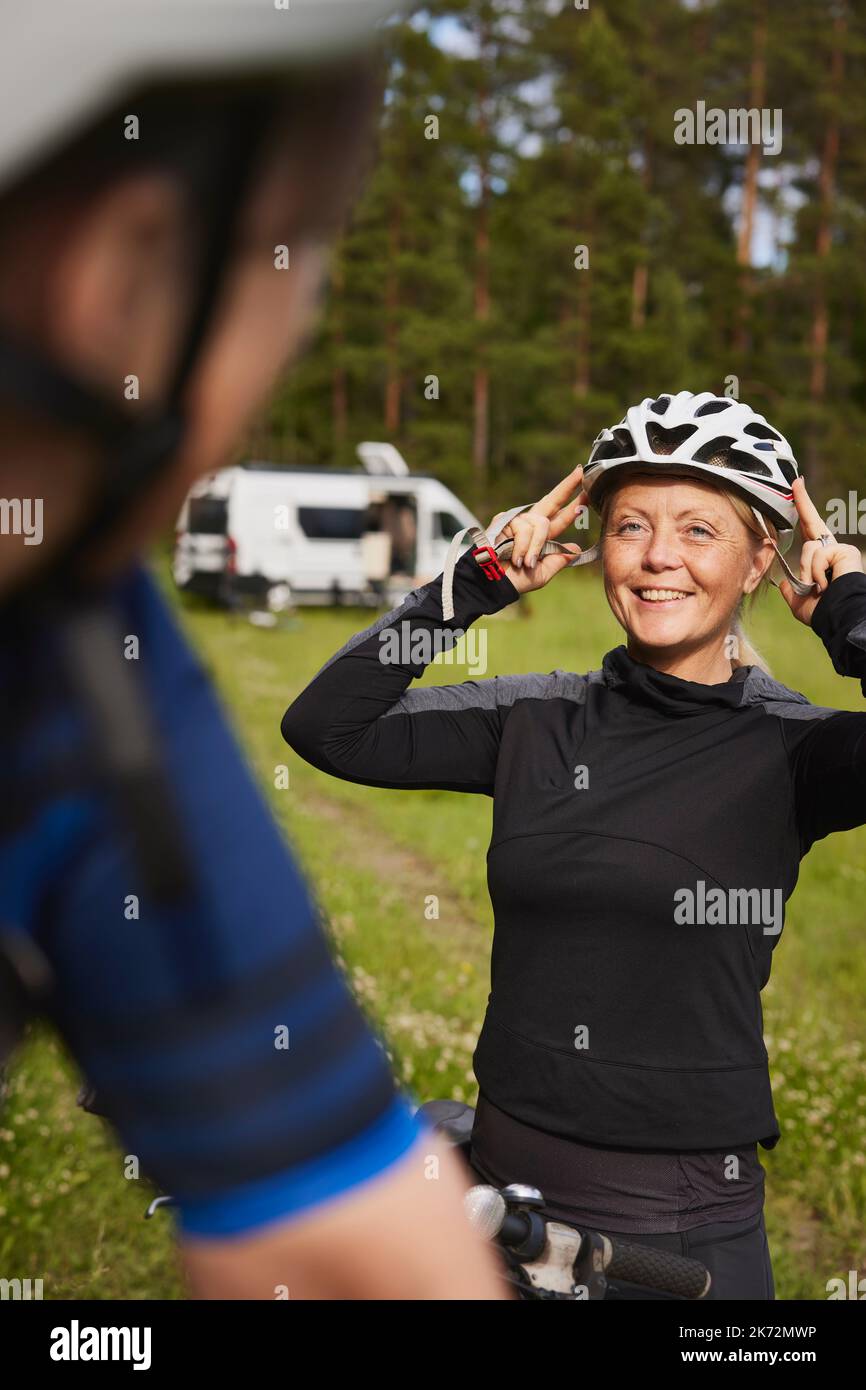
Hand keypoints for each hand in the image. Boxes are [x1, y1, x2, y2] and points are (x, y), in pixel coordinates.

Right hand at [496, 464, 587, 597]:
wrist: (494, 584)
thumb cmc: (516, 580)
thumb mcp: (544, 573)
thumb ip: (559, 560)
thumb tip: (577, 548)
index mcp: (542, 537)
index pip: (561, 518)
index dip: (574, 506)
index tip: (588, 493)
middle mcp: (531, 525)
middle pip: (552, 501)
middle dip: (567, 486)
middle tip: (580, 471)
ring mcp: (518, 521)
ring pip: (540, 524)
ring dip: (535, 547)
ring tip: (526, 563)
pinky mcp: (505, 520)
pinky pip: (524, 528)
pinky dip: (522, 545)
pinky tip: (516, 558)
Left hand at [778, 478, 863, 624]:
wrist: (837, 619)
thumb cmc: (822, 612)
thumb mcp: (798, 601)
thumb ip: (790, 589)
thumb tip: (782, 584)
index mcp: (820, 559)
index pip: (808, 529)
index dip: (803, 507)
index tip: (796, 485)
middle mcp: (831, 549)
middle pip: (809, 534)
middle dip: (804, 519)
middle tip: (801, 508)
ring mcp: (839, 549)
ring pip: (808, 549)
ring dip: (808, 573)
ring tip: (819, 588)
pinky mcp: (845, 551)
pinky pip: (818, 556)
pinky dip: (816, 573)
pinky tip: (825, 585)